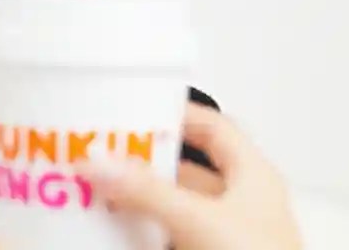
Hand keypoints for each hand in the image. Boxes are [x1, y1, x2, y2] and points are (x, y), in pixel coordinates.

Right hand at [82, 103, 301, 249]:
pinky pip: (169, 241)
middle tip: (101, 155)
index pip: (214, 128)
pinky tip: (113, 235)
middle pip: (187, 172)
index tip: (133, 112)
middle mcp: (241, 205)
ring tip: (96, 193)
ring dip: (139, 203)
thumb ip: (148, 192)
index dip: (176, 116)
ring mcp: (225, 239)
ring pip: (175, 210)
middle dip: (145, 164)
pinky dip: (143, 236)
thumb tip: (101, 160)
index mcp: (253, 177)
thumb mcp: (198, 221)